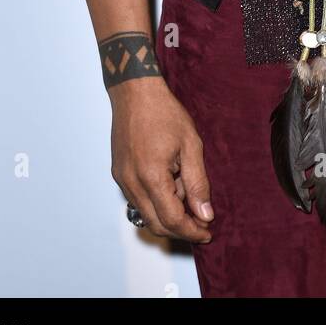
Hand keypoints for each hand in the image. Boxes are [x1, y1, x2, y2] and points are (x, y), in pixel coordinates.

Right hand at [110, 77, 213, 242]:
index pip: (172, 220)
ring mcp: (122, 179)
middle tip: (201, 222)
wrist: (135, 92)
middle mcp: (132, 183)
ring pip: (145, 214)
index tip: (207, 232)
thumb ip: (197, 183)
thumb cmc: (164, 112)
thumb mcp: (190, 145)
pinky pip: (137, 199)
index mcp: (151, 176)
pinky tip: (171, 182)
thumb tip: (204, 214)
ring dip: (168, 214)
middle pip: (156, 224)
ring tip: (187, 191)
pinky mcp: (118, 173)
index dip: (192, 231)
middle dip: (180, 228)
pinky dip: (156, 201)